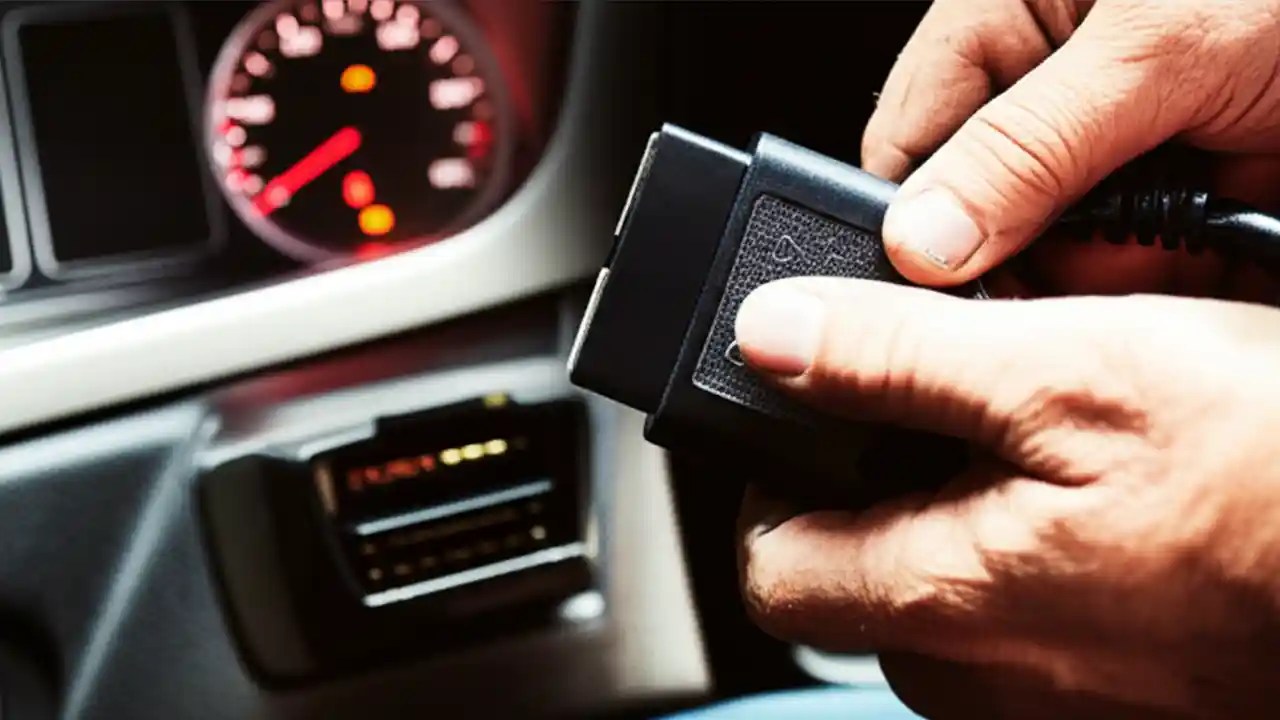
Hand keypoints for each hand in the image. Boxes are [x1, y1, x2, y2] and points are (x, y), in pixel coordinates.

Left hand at [734, 279, 1279, 717]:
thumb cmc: (1278, 477)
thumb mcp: (1068, 371)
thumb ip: (894, 357)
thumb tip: (770, 338)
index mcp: (945, 601)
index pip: (769, 569)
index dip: (772, 481)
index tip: (810, 416)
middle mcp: (988, 679)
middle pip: (855, 581)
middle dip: (876, 486)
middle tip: (948, 402)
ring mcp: (1057, 698)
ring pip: (943, 597)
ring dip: (964, 510)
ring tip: (1043, 437)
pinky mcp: (1119, 693)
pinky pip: (1027, 619)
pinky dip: (1034, 548)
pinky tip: (1103, 495)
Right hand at [865, 0, 1279, 299]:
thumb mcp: (1155, 46)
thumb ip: (1027, 147)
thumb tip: (921, 237)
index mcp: (1005, 23)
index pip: (909, 146)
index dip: (912, 224)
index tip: (942, 286)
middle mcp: (1049, 92)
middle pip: (978, 216)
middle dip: (1022, 259)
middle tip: (1075, 269)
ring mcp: (1115, 148)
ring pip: (1057, 255)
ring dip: (1103, 273)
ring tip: (1170, 240)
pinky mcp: (1182, 193)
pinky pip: (1137, 268)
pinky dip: (1163, 281)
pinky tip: (1203, 250)